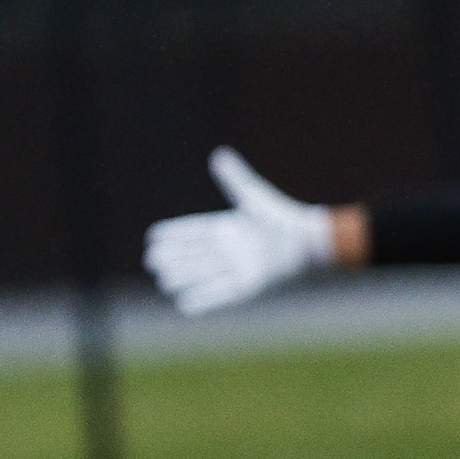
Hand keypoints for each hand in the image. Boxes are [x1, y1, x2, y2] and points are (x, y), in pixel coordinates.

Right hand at [143, 147, 333, 315]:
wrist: (308, 243)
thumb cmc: (283, 218)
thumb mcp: (253, 196)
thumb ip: (235, 178)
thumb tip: (219, 154)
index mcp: (230, 228)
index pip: (195, 231)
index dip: (175, 233)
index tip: (153, 235)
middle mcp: (231, 250)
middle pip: (195, 255)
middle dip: (173, 257)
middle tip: (151, 259)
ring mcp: (238, 269)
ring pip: (203, 275)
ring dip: (183, 277)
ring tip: (163, 279)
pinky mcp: (248, 288)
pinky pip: (220, 295)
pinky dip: (202, 300)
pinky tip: (183, 304)